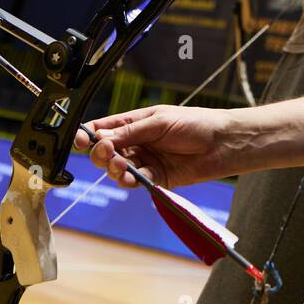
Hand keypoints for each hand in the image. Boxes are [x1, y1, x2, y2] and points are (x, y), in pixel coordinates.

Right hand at [74, 105, 237, 189]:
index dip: (89, 135)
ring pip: (118, 169)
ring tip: (122, 165)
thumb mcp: (159, 122)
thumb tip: (102, 138)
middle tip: (107, 153)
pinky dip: (130, 180)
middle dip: (101, 154)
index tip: (81, 141)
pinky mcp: (156, 178)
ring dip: (114, 169)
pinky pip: (136, 181)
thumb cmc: (195, 123)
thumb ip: (130, 132)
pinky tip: (132, 177)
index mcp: (134, 123)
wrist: (222, 143)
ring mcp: (145, 161)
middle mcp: (137, 142)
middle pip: (106, 152)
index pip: (103, 129)